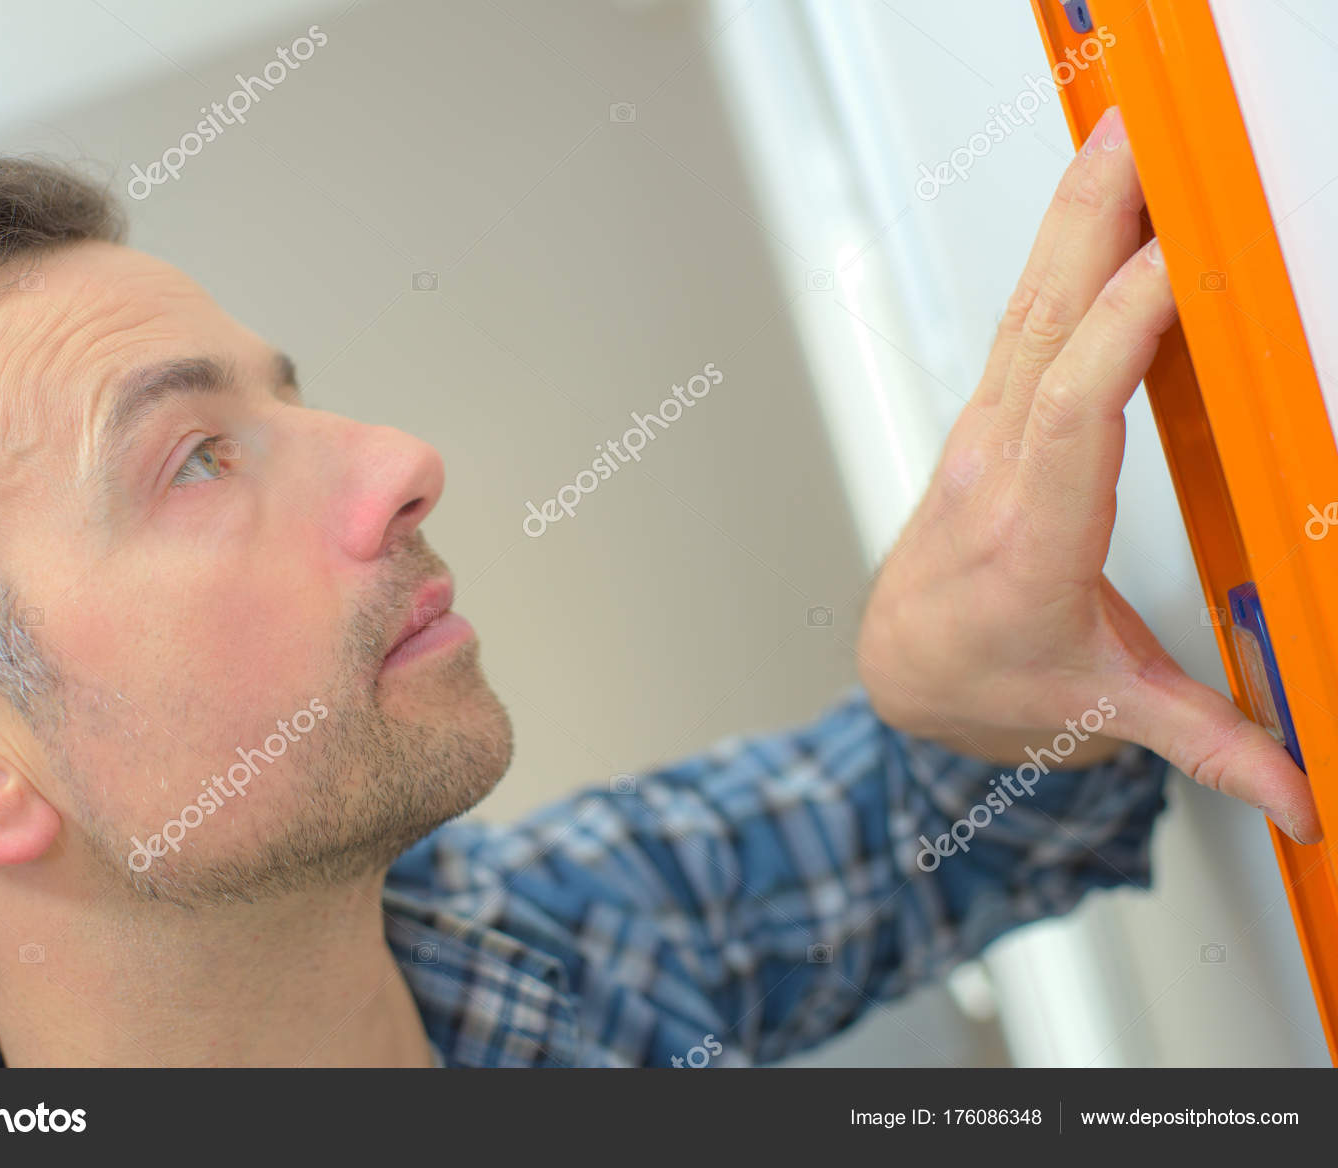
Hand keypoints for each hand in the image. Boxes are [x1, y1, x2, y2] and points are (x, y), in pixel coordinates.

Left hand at [855, 106, 1320, 845]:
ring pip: (1031, 303)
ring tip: (1127, 132)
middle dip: (1092, 223)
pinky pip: (1030, 313)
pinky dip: (1068, 246)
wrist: (903, 666)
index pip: (1071, 419)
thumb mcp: (1095, 712)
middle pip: (1042, 329)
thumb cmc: (984, 677)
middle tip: (1140, 133)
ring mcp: (986, 430)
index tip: (1174, 261)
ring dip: (1077, 213)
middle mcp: (995, 468)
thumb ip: (1203, 743)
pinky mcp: (993, 411)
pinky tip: (1105, 197)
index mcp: (1026, 540)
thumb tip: (1298, 796)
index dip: (1121, 335)